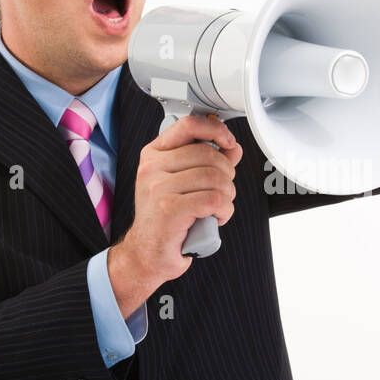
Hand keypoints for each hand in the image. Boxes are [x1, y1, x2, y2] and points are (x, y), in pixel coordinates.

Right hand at [108, 115, 242, 309]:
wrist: (147, 253)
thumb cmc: (164, 219)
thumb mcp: (183, 184)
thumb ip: (206, 163)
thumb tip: (232, 148)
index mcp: (154, 155)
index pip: (189, 125)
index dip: (216, 130)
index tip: (229, 142)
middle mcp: (152, 168)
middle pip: (209, 155)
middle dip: (227, 174)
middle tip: (223, 191)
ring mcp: (158, 188)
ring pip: (215, 178)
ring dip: (227, 195)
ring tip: (219, 206)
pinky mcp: (169, 209)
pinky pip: (214, 199)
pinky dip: (225, 210)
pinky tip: (217, 217)